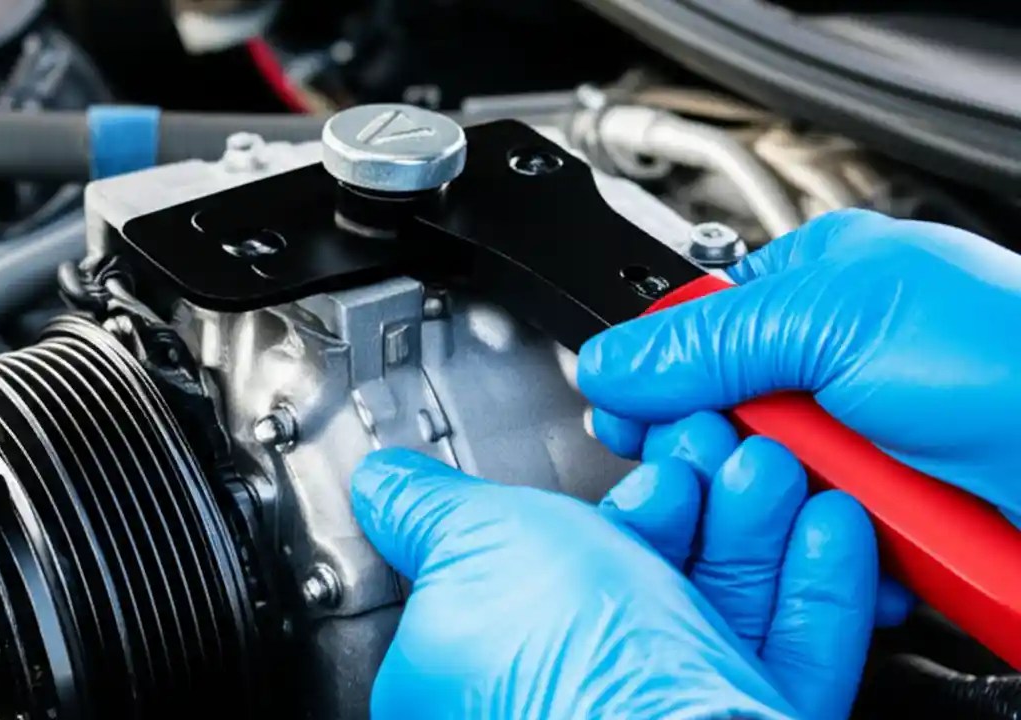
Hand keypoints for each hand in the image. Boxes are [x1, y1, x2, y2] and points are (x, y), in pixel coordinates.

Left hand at [352, 438, 878, 719]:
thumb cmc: (570, 672)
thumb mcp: (474, 544)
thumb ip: (425, 511)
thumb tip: (384, 481)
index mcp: (483, 667)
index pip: (537, 567)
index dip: (593, 501)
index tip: (643, 462)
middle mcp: (573, 696)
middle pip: (638, 578)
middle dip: (688, 497)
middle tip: (718, 452)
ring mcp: (662, 719)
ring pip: (716, 609)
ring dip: (751, 525)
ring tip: (771, 471)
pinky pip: (784, 657)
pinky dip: (811, 588)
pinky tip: (824, 530)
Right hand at [578, 209, 1020, 523]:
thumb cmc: (1013, 358)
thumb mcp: (834, 317)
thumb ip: (703, 336)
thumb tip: (603, 362)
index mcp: (810, 291)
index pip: (684, 337)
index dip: (655, 387)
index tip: (639, 424)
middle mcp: (829, 366)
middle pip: (713, 424)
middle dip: (722, 454)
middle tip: (757, 454)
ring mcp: (858, 445)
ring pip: (758, 496)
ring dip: (780, 510)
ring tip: (833, 495)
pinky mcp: (883, 518)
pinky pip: (811, 547)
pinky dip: (826, 555)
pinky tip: (862, 535)